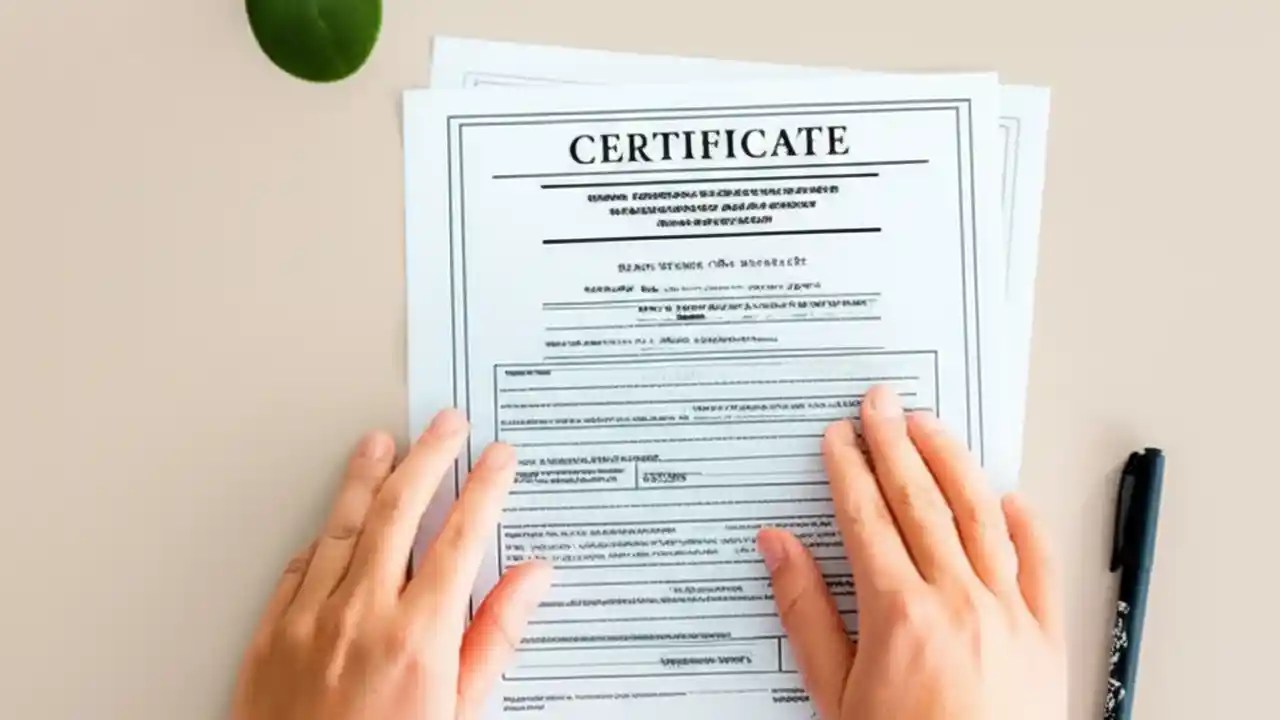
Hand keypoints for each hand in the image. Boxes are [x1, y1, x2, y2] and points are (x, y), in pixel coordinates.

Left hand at [231, 410, 551, 719]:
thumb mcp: (461, 713)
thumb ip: (495, 638)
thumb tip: (532, 580)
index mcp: (419, 636)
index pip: (461, 537)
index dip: (484, 489)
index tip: (498, 460)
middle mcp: (361, 615)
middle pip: (400, 510)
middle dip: (429, 457)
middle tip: (446, 423)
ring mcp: (309, 620)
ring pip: (343, 525)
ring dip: (367, 476)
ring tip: (383, 443)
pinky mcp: (270, 635)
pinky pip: (300, 566)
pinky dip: (323, 535)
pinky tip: (334, 519)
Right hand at [758, 386, 1066, 719]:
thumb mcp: (832, 695)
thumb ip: (805, 612)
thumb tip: (778, 547)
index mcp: (898, 613)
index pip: (866, 517)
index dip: (848, 469)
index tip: (837, 438)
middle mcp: (957, 600)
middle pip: (919, 500)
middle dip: (894, 444)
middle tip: (879, 403)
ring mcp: (1009, 614)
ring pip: (980, 515)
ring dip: (952, 462)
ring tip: (932, 425)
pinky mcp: (1048, 636)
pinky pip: (1041, 563)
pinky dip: (1025, 522)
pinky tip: (1009, 495)